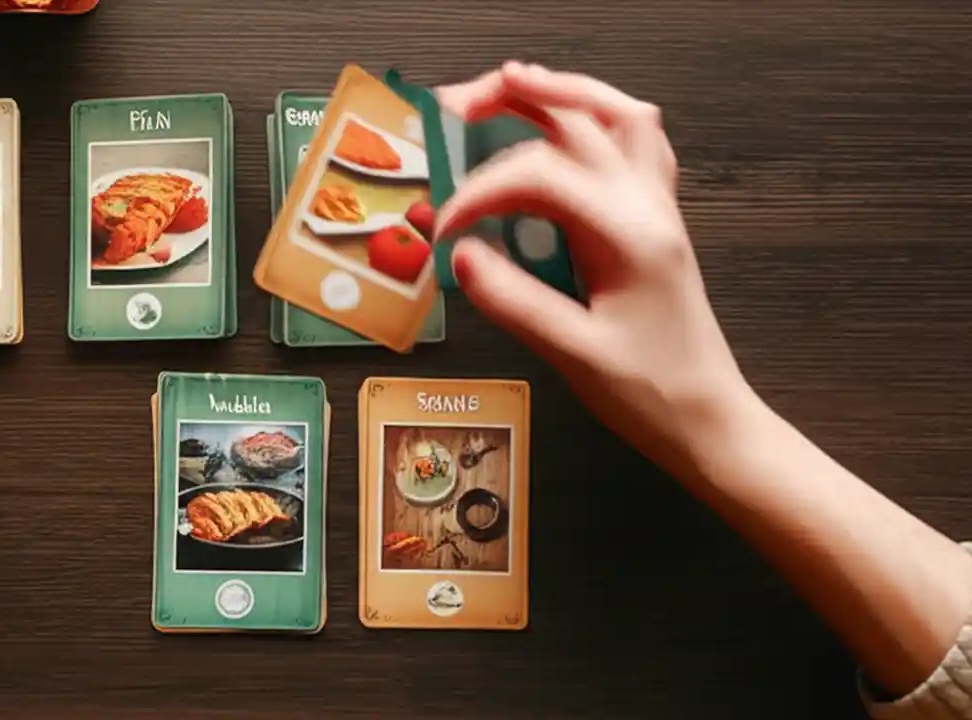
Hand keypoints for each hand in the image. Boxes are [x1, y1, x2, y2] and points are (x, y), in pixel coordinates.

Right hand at [435, 62, 753, 475]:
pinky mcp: (657, 222)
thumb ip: (514, 300)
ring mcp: (657, 209)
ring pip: (617, 115)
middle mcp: (646, 207)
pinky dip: (601, 118)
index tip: (443, 227)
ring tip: (512, 85)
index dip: (479, 192)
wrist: (709, 419)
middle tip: (454, 103)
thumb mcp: (573, 355)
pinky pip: (639, 144)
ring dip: (563, 92)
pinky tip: (574, 125)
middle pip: (581, 117)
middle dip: (514, 98)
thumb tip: (459, 256)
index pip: (537, 176)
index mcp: (626, 234)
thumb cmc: (651, 393)